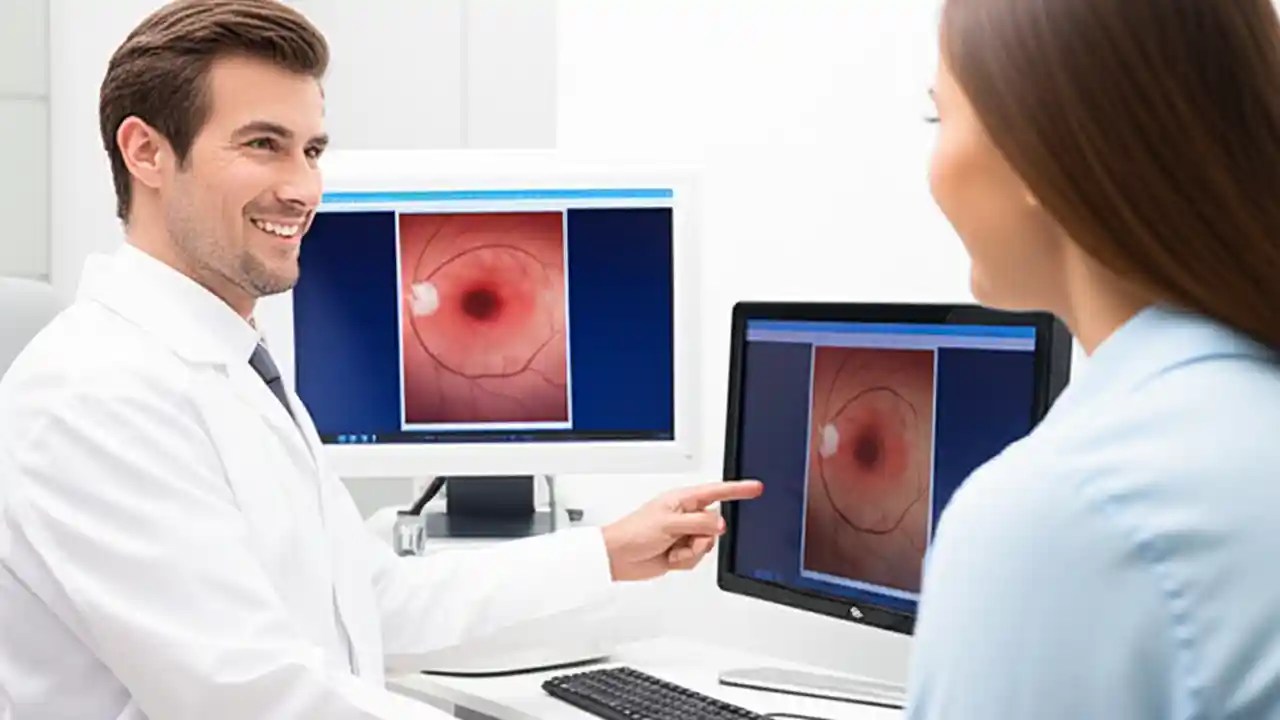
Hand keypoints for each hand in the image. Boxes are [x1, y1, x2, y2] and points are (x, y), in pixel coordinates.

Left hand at [601, 480, 763, 581]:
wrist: (617, 557)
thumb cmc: (633, 532)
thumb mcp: (668, 523)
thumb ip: (698, 523)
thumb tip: (720, 524)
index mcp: (682, 500)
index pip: (717, 492)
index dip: (737, 490)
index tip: (756, 488)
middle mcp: (686, 516)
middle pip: (715, 525)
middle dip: (702, 537)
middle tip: (684, 538)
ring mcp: (684, 535)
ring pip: (708, 545)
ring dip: (691, 552)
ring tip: (672, 549)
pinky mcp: (682, 552)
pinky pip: (698, 559)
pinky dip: (685, 561)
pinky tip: (669, 558)